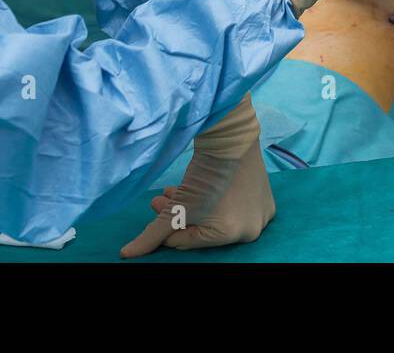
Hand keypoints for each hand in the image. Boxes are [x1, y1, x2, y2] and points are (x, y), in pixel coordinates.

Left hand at [120, 95, 274, 256]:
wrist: (232, 138)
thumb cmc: (205, 175)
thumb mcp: (176, 207)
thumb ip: (152, 234)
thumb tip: (127, 254)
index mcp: (231, 236)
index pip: (188, 240)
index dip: (168, 227)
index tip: (156, 208)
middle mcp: (251, 231)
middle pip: (204, 229)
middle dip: (179, 215)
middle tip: (161, 198)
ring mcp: (261, 214)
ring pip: (219, 218)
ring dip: (195, 206)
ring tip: (174, 190)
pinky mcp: (266, 199)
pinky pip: (235, 207)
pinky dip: (217, 201)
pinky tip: (199, 186)